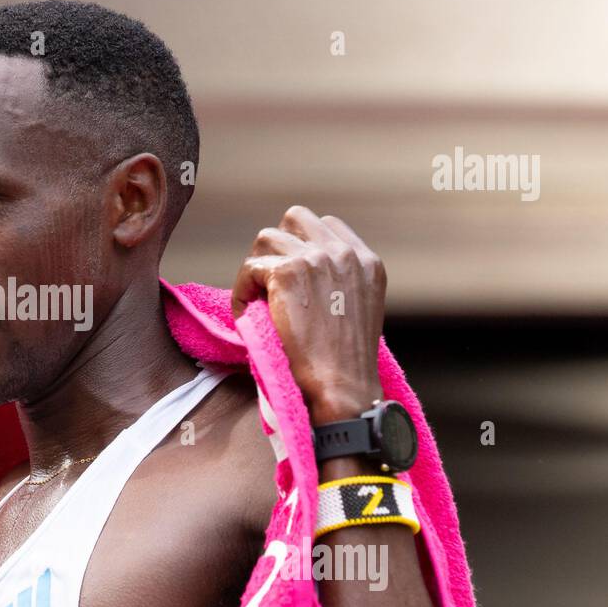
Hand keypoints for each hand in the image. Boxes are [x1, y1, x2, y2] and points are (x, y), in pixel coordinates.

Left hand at [231, 206, 385, 424]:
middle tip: (267, 282)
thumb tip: (300, 278)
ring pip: (267, 238)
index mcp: (366, 262)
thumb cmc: (344, 366)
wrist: (342, 388)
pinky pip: (250, 268)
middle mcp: (345, 253)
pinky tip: (245, 314)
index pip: (326, 226)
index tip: (287, 277)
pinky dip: (241, 291)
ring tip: (255, 300)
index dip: (300, 247)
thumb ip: (337, 284)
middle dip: (276, 246)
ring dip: (256, 268)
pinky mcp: (289, 273)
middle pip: (296, 218)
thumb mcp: (356, 311)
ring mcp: (318, 259)